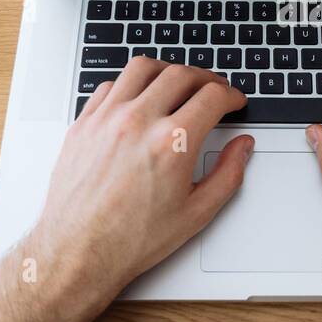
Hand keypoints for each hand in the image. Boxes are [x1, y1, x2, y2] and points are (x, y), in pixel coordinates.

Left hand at [33, 58, 252, 297]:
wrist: (79, 253)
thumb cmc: (132, 239)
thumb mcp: (196, 213)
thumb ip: (228, 174)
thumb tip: (242, 147)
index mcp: (172, 143)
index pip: (212, 96)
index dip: (232, 95)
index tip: (234, 101)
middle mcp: (138, 123)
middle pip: (181, 74)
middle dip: (206, 78)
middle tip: (214, 90)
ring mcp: (106, 119)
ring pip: (142, 68)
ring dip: (168, 70)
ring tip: (178, 82)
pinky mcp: (83, 124)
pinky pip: (109, 86)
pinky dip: (131, 84)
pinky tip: (139, 98)